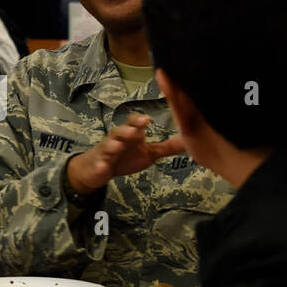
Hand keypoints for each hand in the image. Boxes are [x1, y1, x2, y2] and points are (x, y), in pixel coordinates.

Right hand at [66, 113, 185, 195]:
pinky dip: (100, 165)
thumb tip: (188, 140)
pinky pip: (99, 164)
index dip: (140, 120)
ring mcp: (106, 151)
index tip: (148, 119)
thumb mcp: (148, 153)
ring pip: (108, 144)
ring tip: (118, 146)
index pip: (134, 122)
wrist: (98, 168)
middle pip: (121, 130)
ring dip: (113, 144)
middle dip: (128, 128)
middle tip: (136, 128)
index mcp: (131, 134)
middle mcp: (118, 139)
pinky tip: (103, 167)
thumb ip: (166, 147)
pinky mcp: (98, 164)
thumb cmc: (125, 157)